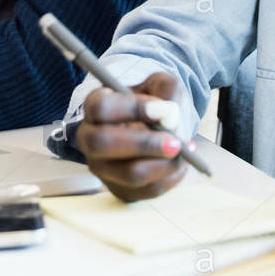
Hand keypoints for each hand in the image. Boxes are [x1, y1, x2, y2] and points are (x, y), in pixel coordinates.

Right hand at [74, 72, 195, 201]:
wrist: (154, 129)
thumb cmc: (153, 105)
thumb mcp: (160, 85)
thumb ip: (166, 89)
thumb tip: (169, 116)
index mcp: (95, 106)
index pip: (101, 108)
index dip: (131, 109)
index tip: (162, 109)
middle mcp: (89, 138)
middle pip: (104, 143)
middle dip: (144, 144)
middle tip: (175, 143)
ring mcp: (102, 167)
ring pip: (129, 173)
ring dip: (163, 164)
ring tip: (184, 150)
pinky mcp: (120, 189)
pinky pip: (147, 190)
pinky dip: (170, 177)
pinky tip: (182, 163)